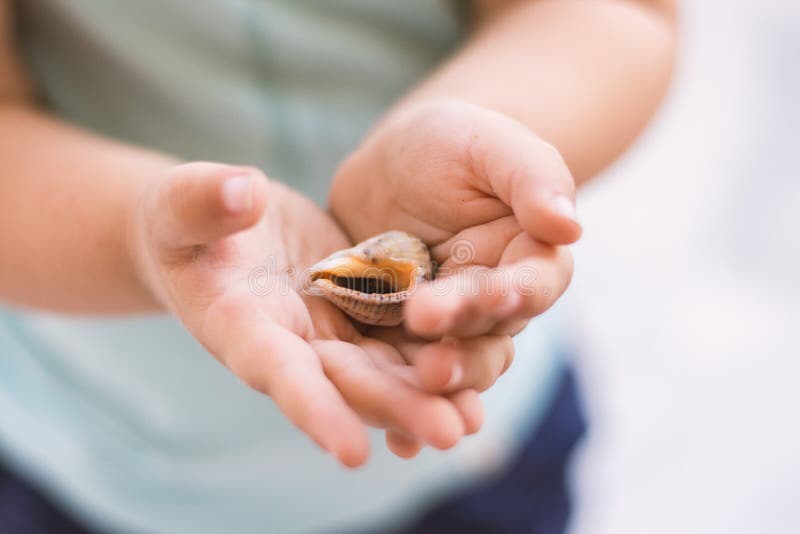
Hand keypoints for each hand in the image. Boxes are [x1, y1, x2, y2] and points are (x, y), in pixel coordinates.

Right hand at [130, 162, 483, 465]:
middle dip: (394, 408)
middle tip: (450, 433)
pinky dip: (429, 359)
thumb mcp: (182, 204)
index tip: (351, 451)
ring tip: (473, 420)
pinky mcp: (354, 311)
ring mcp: (324, 332)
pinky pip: (393, 340)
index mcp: (239, 326)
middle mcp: (288, 344)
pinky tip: (475, 375)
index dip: (312, 409)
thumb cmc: (183, 220)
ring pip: (378, 371)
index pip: (276, 371)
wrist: (215, 231)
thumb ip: (205, 201)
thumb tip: (243, 193)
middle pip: (344, 383)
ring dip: (424, 396)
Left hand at [330, 100, 579, 394]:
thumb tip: (569, 223)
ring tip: (411, 407)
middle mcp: (493, 301)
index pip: (530, 284)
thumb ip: (531, 174)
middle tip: (433, 362)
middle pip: (488, 336)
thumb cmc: (453, 142)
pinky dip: (399, 402)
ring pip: (451, 365)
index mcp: (527, 256)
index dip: (514, 295)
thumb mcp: (489, 143)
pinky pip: (402, 370)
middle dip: (463, 350)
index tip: (494, 297)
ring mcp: (448, 325)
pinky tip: (391, 437)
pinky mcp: (401, 335)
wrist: (395, 164)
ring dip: (435, 390)